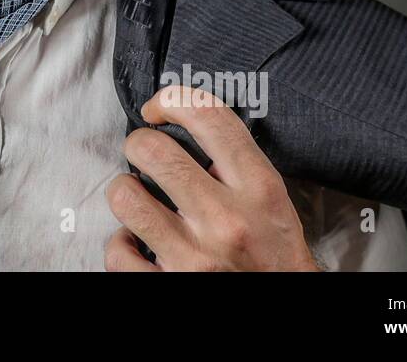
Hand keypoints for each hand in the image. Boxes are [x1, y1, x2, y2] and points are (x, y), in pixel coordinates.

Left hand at [104, 85, 319, 271]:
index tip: (158, 109)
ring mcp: (195, 257)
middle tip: (143, 154)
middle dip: (138, 143)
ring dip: (125, 192)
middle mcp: (226, 220)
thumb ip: (238, 164)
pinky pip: (118, 252)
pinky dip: (121, 244)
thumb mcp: (273, 202)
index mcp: (258, 190)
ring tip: (138, 197)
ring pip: (126, 196)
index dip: (171, 98)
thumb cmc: (275, 257)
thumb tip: (188, 126)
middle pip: (153, 150)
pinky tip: (137, 242)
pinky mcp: (169, 286)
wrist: (289, 307)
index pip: (208, 117)